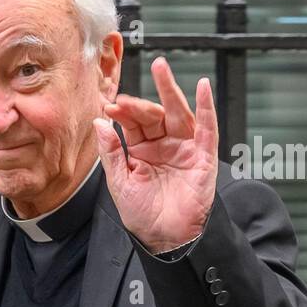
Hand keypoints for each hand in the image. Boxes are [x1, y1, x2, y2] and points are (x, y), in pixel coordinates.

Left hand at [92, 56, 218, 253]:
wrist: (164, 239)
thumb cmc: (143, 215)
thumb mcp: (119, 182)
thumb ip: (111, 153)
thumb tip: (99, 123)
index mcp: (141, 150)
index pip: (131, 124)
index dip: (121, 114)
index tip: (108, 108)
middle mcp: (163, 145)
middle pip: (153, 115)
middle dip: (139, 103)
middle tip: (124, 97)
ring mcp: (184, 148)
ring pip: (177, 113)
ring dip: (170, 90)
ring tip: (160, 67)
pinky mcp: (203, 156)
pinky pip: (207, 128)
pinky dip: (207, 107)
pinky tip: (203, 87)